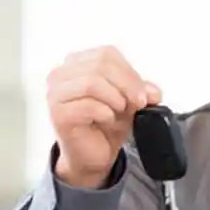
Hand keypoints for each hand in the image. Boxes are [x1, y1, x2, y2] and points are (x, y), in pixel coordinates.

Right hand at [47, 46, 161, 188]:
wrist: (91, 155)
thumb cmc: (103, 125)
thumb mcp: (128, 101)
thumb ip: (140, 90)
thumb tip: (152, 92)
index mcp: (76, 63)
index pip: (106, 54)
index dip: (129, 72)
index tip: (143, 92)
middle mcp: (61, 75)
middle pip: (100, 65)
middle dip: (126, 85)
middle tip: (138, 102)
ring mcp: (56, 94)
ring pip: (91, 82)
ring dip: (115, 99)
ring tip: (120, 111)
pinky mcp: (58, 114)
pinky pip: (87, 106)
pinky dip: (105, 113)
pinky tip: (107, 120)